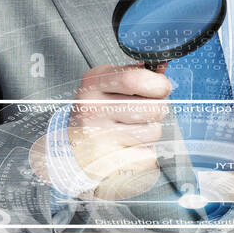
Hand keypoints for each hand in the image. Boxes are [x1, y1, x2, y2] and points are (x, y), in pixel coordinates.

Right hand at [70, 62, 172, 198]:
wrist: (71, 147)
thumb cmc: (97, 112)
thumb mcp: (107, 84)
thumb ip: (134, 73)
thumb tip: (161, 68)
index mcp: (92, 84)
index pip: (134, 79)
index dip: (157, 83)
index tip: (162, 87)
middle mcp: (92, 110)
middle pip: (152, 107)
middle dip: (158, 108)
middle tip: (143, 111)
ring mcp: (99, 138)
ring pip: (154, 131)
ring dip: (150, 131)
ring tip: (130, 129)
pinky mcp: (109, 163)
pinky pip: (149, 154)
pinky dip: (145, 151)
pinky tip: (127, 147)